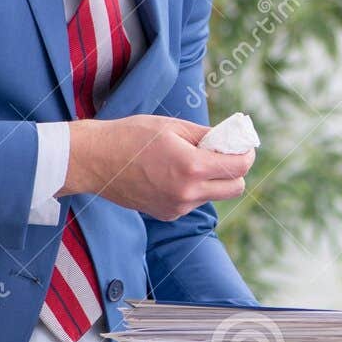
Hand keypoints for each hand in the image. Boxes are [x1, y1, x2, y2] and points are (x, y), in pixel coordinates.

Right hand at [61, 115, 253, 222]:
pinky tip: (172, 174)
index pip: (238, 168)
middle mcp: (187, 193)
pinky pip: (192, 202)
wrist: (95, 160)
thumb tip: (230, 139)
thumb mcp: (172, 126)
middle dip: (235, 171)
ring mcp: (177, 207)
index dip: (246, 155)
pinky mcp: (166, 214)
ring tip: (190, 161)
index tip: (243, 147)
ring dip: (211, 180)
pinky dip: (192, 189)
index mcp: (191, 168)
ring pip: (213, 196)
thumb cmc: (131, 136)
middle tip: (224, 154)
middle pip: (234, 188)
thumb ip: (206, 135)